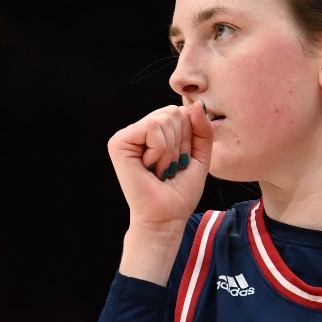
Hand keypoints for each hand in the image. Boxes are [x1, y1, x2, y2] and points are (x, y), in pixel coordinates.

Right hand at [107, 101, 214, 233]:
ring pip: (163, 119)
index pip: (181, 113)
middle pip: (172, 113)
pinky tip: (150, 167)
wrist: (166, 216)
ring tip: (159, 170)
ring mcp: (127, 135)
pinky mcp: (118, 142)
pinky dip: (160, 150)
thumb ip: (202, 129)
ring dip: (169, 151)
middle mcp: (140, 130)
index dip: (188, 139)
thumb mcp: (200, 156)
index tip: (179, 163)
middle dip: (179, 144)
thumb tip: (197, 104)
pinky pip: (152, 128)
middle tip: (168, 168)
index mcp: (156, 132)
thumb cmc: (180, 191)